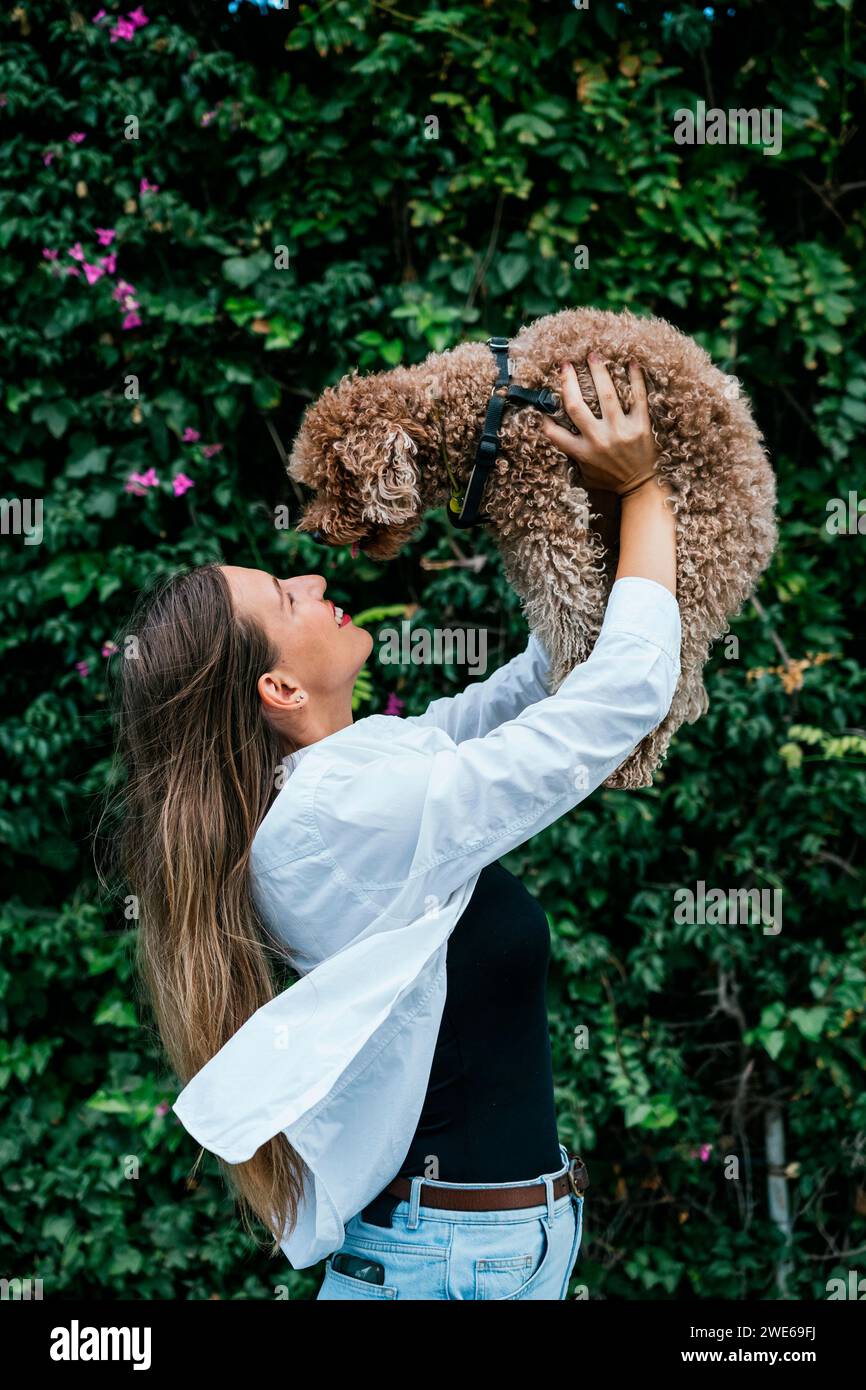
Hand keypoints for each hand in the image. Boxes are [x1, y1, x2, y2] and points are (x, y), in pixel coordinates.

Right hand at [541, 355, 659, 497]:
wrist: (640, 487)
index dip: (544, 418)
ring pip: (607, 395)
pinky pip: (638, 398)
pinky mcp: (641, 426)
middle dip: (569, 382)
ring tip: (593, 355)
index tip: (539, 403)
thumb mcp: (585, 472)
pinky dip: (635, 378)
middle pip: (576, 406)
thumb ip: (572, 454)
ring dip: (599, 372)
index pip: (555, 433)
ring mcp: (620, 431)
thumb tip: (555, 436)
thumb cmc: (611, 479)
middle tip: (566, 364)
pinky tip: (631, 363)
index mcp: (582, 452)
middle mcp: (598, 440)